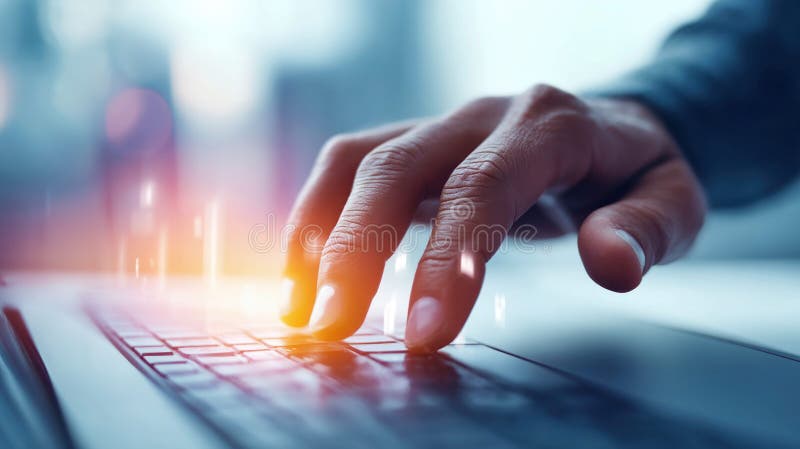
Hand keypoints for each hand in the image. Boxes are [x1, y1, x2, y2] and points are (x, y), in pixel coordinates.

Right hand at [279, 84, 705, 351]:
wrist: (609, 127)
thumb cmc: (634, 170)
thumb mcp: (672, 199)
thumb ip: (644, 228)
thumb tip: (610, 265)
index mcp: (548, 124)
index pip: (482, 188)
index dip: (447, 257)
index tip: (424, 331)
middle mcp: (482, 116)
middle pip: (398, 168)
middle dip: (357, 251)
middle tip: (335, 328)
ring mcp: (442, 125)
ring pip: (359, 161)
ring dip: (319, 233)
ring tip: (303, 309)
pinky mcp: (416, 143)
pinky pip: (350, 166)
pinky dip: (317, 216)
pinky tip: (304, 271)